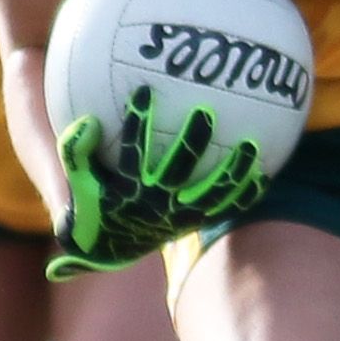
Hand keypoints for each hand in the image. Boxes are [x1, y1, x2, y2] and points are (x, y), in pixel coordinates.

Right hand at [49, 86, 269, 280]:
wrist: (106, 249)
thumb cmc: (93, 202)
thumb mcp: (78, 179)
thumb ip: (74, 151)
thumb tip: (86, 122)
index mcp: (127, 189)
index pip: (131, 152)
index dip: (137, 123)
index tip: (143, 92)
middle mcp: (155, 204)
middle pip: (178, 169)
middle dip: (191, 141)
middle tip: (205, 111)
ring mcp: (179, 216)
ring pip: (211, 192)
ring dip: (232, 171)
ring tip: (252, 145)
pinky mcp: (194, 223)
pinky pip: (225, 209)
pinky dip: (245, 194)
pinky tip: (265, 174)